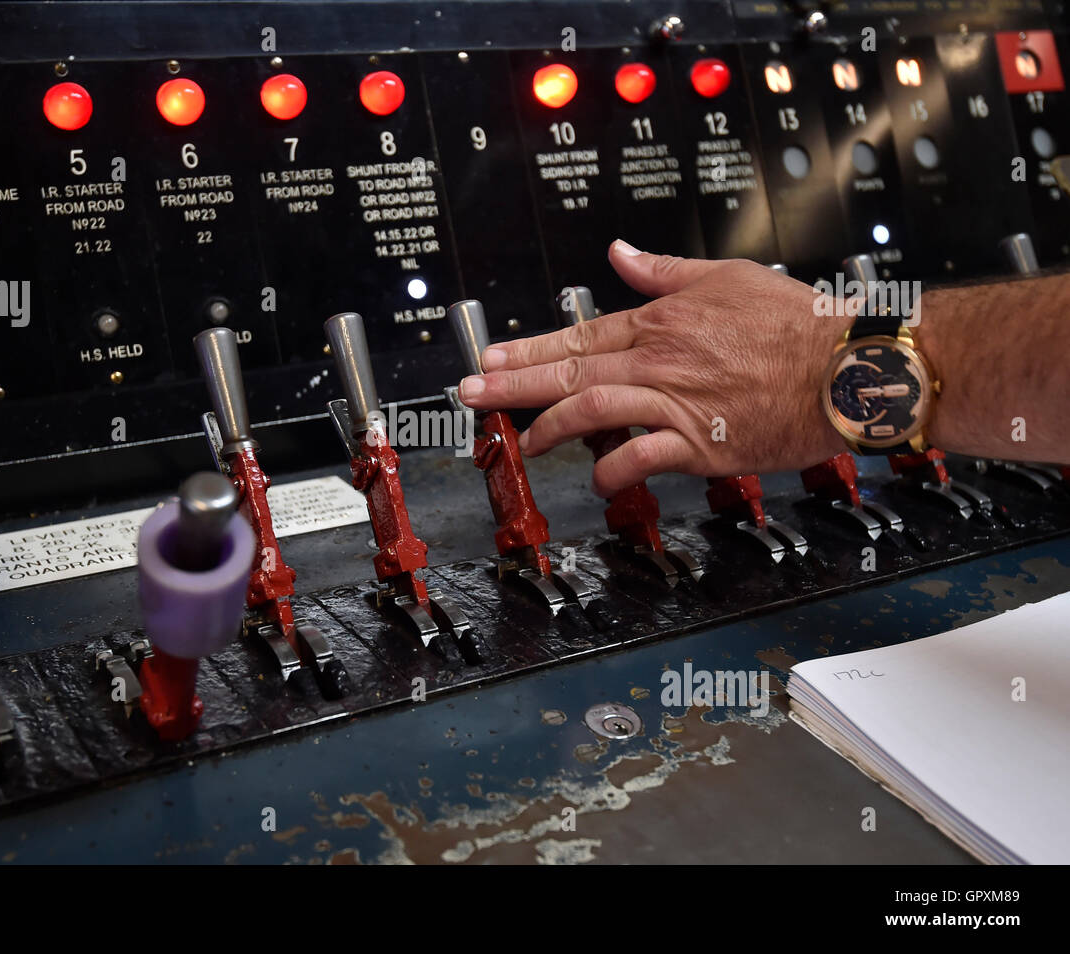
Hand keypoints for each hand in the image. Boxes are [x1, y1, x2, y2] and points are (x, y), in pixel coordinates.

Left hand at [457, 240, 849, 496]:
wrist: (847, 364)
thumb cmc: (797, 324)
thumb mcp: (725, 277)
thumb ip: (664, 270)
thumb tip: (621, 253)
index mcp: (662, 321)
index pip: (579, 333)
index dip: (528, 347)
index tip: (492, 356)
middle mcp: (660, 360)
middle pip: (570, 369)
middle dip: (514, 382)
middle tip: (474, 392)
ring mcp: (676, 402)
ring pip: (594, 409)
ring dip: (551, 426)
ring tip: (525, 440)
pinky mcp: (700, 442)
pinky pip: (641, 457)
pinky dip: (612, 469)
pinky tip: (596, 478)